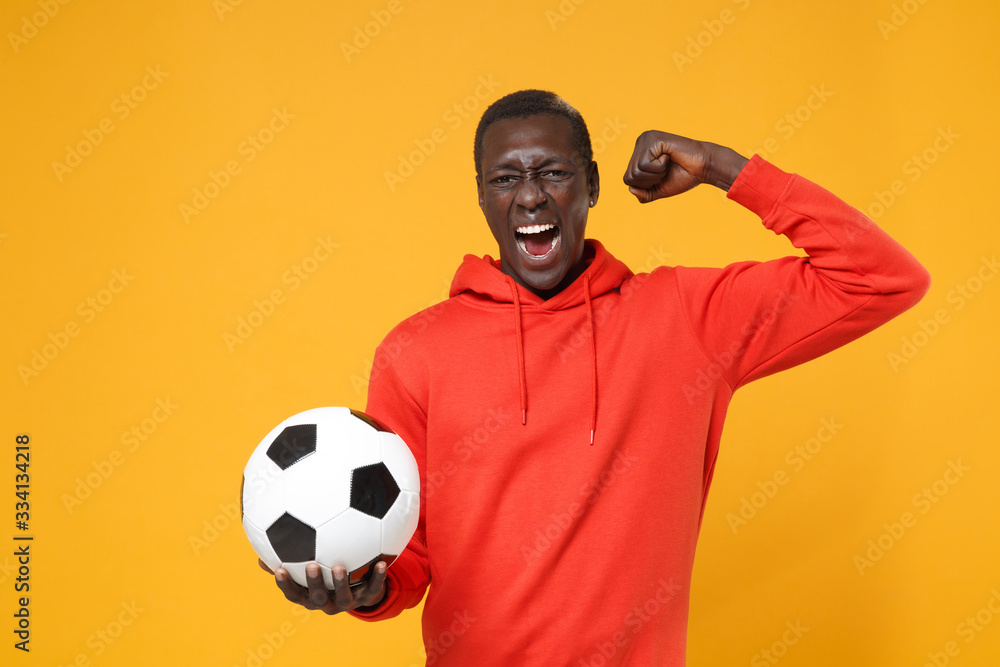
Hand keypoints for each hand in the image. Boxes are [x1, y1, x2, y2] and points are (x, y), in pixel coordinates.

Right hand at [258, 558, 386, 614]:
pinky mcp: (367, 597)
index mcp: (310, 596)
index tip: (280, 569)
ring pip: (343, 597)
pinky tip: (381, 563)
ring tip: (340, 566)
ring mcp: (347, 602)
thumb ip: (288, 559)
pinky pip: (373, 588)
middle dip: (313, 583)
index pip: (294, 594)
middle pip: (317, 598)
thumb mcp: (307, 569)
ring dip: (340, 583)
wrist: (360, 591)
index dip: (286, 585)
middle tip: (312, 565)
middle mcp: (326, 603)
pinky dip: (377, 577)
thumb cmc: (327, 575)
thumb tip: (263, 547)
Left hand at [623, 131, 748, 202]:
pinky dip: (659, 167)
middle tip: (666, 170)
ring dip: (655, 174)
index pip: (627, 179)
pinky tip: (669, 157)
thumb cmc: (683, 176)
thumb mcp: (659, 190)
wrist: (703, 168)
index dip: (645, 185)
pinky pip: (644, 164)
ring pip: (635, 171)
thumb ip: (643, 194)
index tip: (661, 176)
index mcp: (639, 153)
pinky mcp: (653, 139)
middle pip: (629, 176)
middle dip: (650, 181)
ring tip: (667, 163)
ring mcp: (646, 139)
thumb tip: (630, 189)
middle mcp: (640, 142)